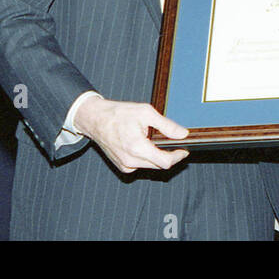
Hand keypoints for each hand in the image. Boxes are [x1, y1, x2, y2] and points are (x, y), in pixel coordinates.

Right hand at [74, 95, 188, 172]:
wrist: (95, 119)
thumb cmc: (118, 114)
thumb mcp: (145, 112)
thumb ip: (166, 125)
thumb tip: (182, 134)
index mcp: (137, 148)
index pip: (165, 162)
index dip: (178, 156)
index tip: (184, 149)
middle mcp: (130, 161)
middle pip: (159, 165)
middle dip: (168, 155)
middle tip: (173, 142)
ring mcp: (125, 165)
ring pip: (150, 166)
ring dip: (157, 156)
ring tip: (153, 139)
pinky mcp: (122, 166)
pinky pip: (140, 165)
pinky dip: (146, 157)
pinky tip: (142, 144)